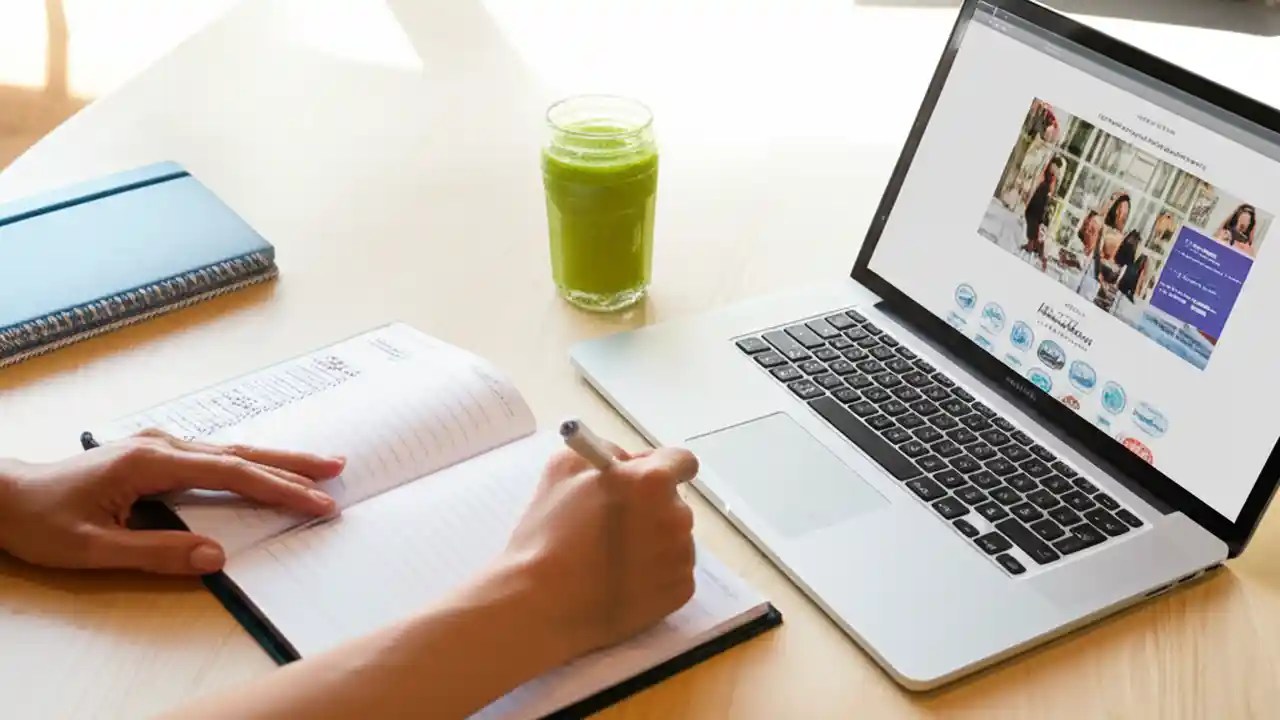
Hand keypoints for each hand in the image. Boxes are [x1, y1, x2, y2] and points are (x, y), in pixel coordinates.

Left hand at [0, 430, 343, 574]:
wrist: (4, 495)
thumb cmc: (41, 522)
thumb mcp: (93, 548)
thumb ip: (156, 552)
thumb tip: (216, 556)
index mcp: (152, 462)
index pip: (231, 474)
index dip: (279, 489)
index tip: (318, 502)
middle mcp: (162, 445)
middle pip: (241, 453)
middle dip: (293, 464)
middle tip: (339, 469)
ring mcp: (159, 445)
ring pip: (231, 450)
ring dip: (276, 459)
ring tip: (318, 464)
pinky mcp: (154, 453)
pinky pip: (215, 455)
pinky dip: (250, 461)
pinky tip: (264, 466)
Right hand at [502, 443, 698, 662]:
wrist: (543, 603)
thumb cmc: (549, 532)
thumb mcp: (565, 468)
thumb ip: (607, 453)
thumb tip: (628, 461)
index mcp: (653, 481)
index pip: (681, 461)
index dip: (657, 466)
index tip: (640, 480)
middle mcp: (678, 517)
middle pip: (672, 502)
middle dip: (649, 507)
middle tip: (613, 524)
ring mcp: (682, 557)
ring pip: (673, 538)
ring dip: (652, 540)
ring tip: (611, 558)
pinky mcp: (680, 591)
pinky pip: (672, 571)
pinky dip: (653, 573)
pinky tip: (620, 580)